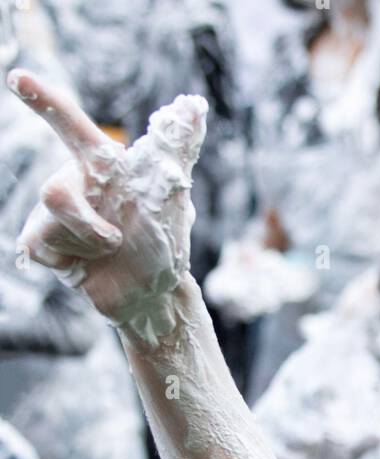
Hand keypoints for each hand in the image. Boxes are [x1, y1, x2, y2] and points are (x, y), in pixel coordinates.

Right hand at [9, 69, 206, 344]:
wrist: (151, 290)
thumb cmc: (161, 240)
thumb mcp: (173, 196)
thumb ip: (176, 148)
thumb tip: (193, 105)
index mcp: (99, 164)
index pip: (68, 124)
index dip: (43, 101)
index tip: (18, 78)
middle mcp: (72, 181)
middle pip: (55, 191)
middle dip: (89, 225)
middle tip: (117, 240)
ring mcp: (53, 212)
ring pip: (51, 220)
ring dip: (91, 243)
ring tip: (109, 249)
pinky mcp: (42, 242)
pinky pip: (40, 245)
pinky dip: (72, 260)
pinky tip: (86, 264)